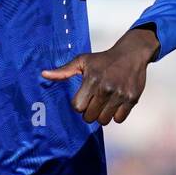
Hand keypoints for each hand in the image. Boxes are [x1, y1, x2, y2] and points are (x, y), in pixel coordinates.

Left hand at [40, 26, 158, 125]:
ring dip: (102, 115)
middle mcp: (106, 88)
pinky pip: (119, 119)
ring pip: (104, 120)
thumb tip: (44, 74)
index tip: (85, 97)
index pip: (78, 107)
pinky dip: (116, 115)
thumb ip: (63, 71)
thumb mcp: (82, 61)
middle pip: (89, 117)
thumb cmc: (104, 59)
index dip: (79, 104)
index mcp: (91, 80)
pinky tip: (115, 104)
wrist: (131, 53)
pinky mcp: (132, 99)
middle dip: (89, 112)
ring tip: (104, 103)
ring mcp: (120, 95)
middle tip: (94, 101)